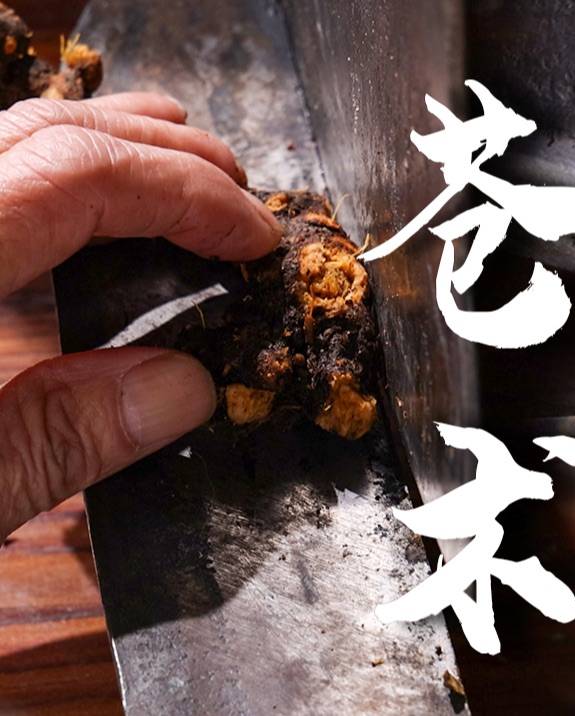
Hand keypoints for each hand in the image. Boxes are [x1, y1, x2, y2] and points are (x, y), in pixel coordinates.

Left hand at [0, 93, 279, 539]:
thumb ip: (62, 436)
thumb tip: (186, 388)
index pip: (78, 175)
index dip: (189, 194)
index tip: (255, 240)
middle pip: (47, 132)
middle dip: (162, 152)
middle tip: (240, 200)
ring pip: (7, 135)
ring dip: (107, 146)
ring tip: (182, 177)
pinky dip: (51, 171)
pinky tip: (84, 214)